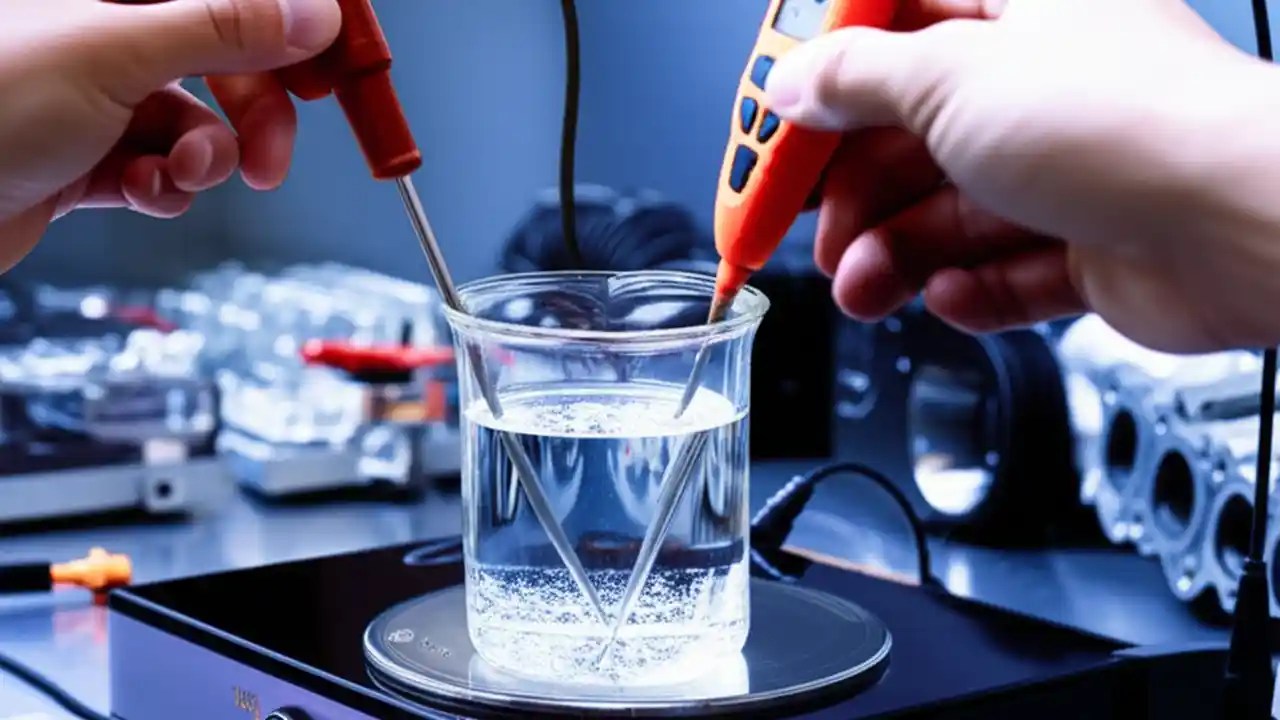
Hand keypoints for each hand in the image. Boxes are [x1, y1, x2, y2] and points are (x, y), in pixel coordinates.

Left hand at [0, 0, 340, 270]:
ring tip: (179, 173)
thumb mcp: (113, 52)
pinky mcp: (89, 156)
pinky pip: (161, 167)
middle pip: (224, 59)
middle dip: (256, 112)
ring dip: (204, 159)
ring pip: (198, 121)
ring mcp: (97, 96)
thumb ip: (222, 26)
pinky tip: (141, 191)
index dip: (284, 19)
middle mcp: (104, 32)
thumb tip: (308, 11)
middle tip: (272, 154)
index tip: (331, 51)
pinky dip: (165, 186)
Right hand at [766, 0, 1279, 352]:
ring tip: (862, 286)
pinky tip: (947, 294)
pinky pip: (999, 270)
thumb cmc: (1128, 125)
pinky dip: (965, 289)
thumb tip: (796, 83)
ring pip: (946, 211)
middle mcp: (1042, 82)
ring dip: (891, 255)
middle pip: (909, 132)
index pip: (894, 27)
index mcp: (1019, 7)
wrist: (1240, 230)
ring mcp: (1065, 167)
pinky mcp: (1085, 243)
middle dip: (849, 189)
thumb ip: (855, 82)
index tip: (775, 119)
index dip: (823, 74)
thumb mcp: (951, 81)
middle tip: (800, 225)